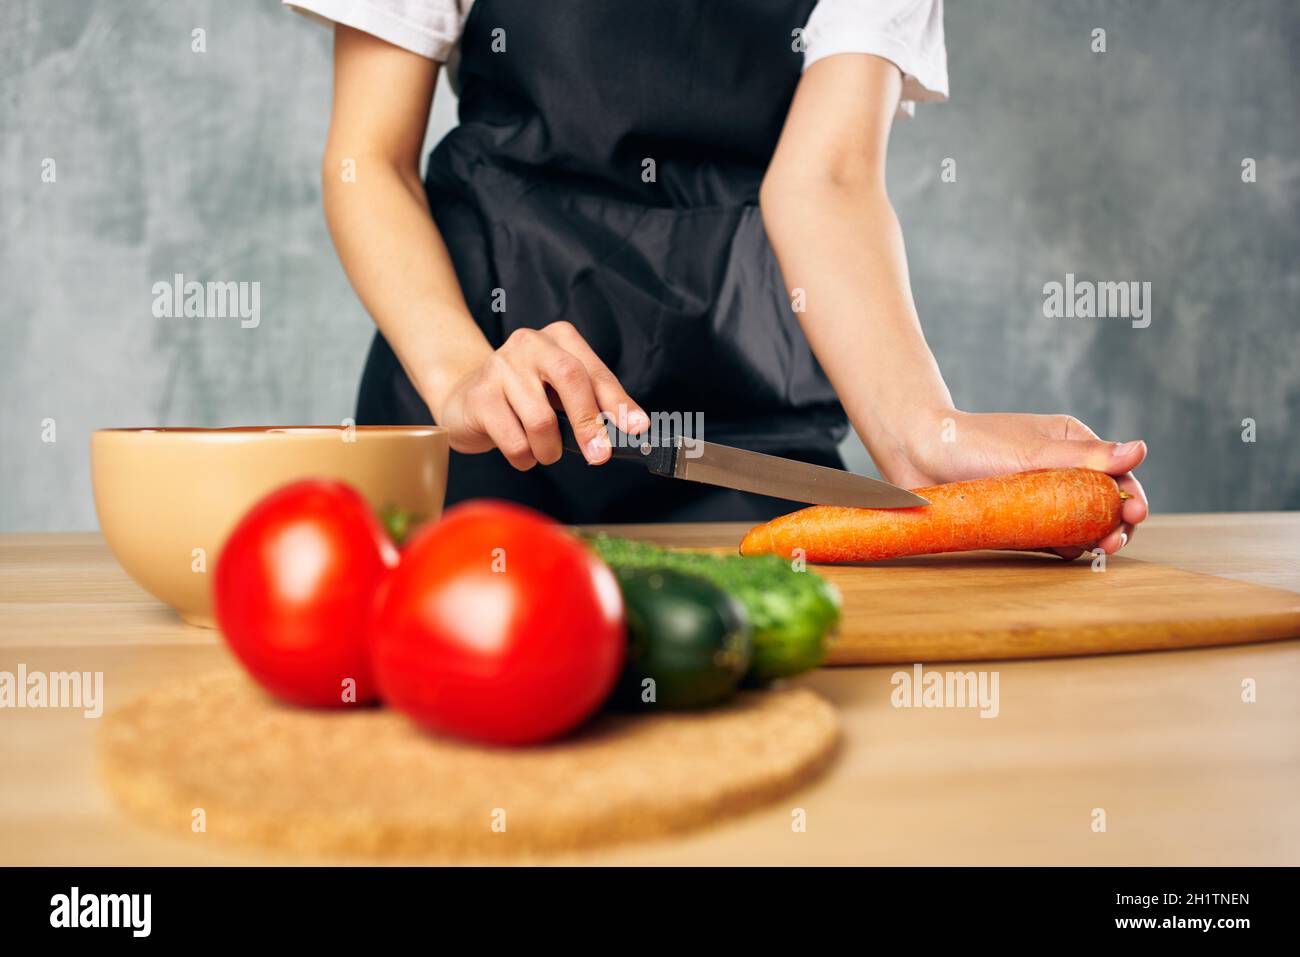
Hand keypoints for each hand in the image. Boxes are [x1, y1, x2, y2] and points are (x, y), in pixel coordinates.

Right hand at [430, 321, 647, 469]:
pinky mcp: (479, 396)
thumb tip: (632, 427)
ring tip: (546, 452)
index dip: (618, 402)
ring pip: (541, 419)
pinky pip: (514, 440)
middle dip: (589, 423)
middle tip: (599, 455)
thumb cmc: (525, 398)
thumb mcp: (562, 394)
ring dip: (550, 449)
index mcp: (559, 339)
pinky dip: (525, 457)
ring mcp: (500, 366)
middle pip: (570, 379)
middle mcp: (530, 344)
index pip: (595, 372)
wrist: (465, 397)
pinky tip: (522, 452)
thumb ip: (594, 405)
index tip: (637, 428)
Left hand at [880, 410, 1148, 557]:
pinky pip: (1050, 536)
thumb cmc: (971, 442)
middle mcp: (1060, 469)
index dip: (1130, 494)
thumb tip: (1140, 450)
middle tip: (1115, 540)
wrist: (914, 453)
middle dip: (1116, 523)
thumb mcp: (1030, 450)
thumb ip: (1083, 456)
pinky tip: (1069, 552)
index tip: (1135, 514)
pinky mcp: (1019, 519)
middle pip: (1103, 502)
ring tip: (1096, 548)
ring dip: (1094, 537)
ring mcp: (1040, 495)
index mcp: (1070, 443)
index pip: (1115, 471)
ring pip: (1080, 522)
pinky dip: (1063, 545)